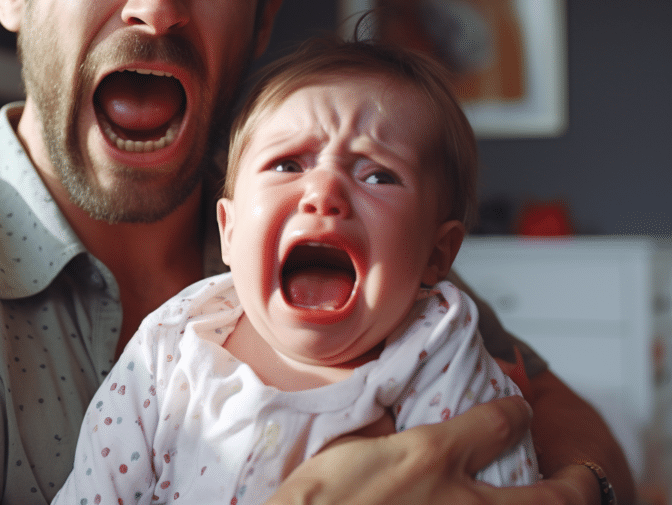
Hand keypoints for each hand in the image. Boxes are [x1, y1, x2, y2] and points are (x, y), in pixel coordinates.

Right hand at [266, 395, 548, 504]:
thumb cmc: (322, 498)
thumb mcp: (348, 447)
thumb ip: (383, 431)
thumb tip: (393, 421)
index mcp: (431, 457)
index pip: (496, 423)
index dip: (515, 412)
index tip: (518, 410)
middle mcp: (462, 502)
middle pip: (550, 498)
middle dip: (576, 486)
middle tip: (585, 480)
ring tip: (561, 504)